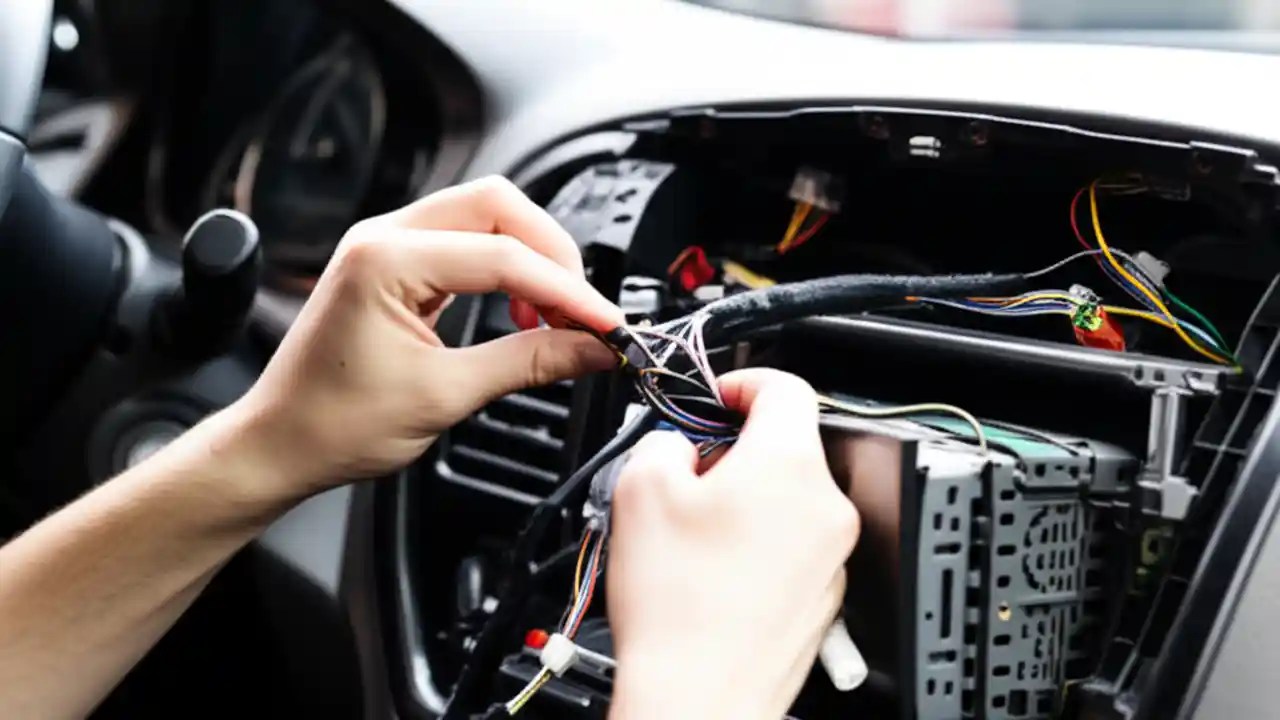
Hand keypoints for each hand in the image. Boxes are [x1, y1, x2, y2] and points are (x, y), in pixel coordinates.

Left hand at [231, 176, 622, 499]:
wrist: (279, 444)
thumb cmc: (334, 425)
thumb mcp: (445, 396)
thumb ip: (529, 362)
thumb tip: (592, 349)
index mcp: (385, 260)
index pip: (504, 257)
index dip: (567, 292)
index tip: (606, 326)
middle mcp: (384, 237)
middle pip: (499, 207)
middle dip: (553, 255)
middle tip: (582, 313)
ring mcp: (387, 245)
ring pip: (486, 218)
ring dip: (531, 260)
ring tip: (554, 317)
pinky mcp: (395, 264)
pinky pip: (465, 243)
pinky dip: (505, 270)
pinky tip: (520, 311)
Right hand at [606, 369, 859, 719]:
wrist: (697, 699)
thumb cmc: (676, 608)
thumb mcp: (640, 490)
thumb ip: (663, 440)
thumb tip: (677, 444)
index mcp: (790, 465)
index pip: (785, 387)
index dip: (741, 382)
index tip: (714, 397)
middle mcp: (824, 507)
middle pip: (785, 446)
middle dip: (732, 451)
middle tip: (684, 475)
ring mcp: (829, 556)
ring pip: (787, 499)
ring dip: (743, 500)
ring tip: (690, 535)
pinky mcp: (821, 597)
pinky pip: (790, 546)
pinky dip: (756, 545)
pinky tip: (710, 573)